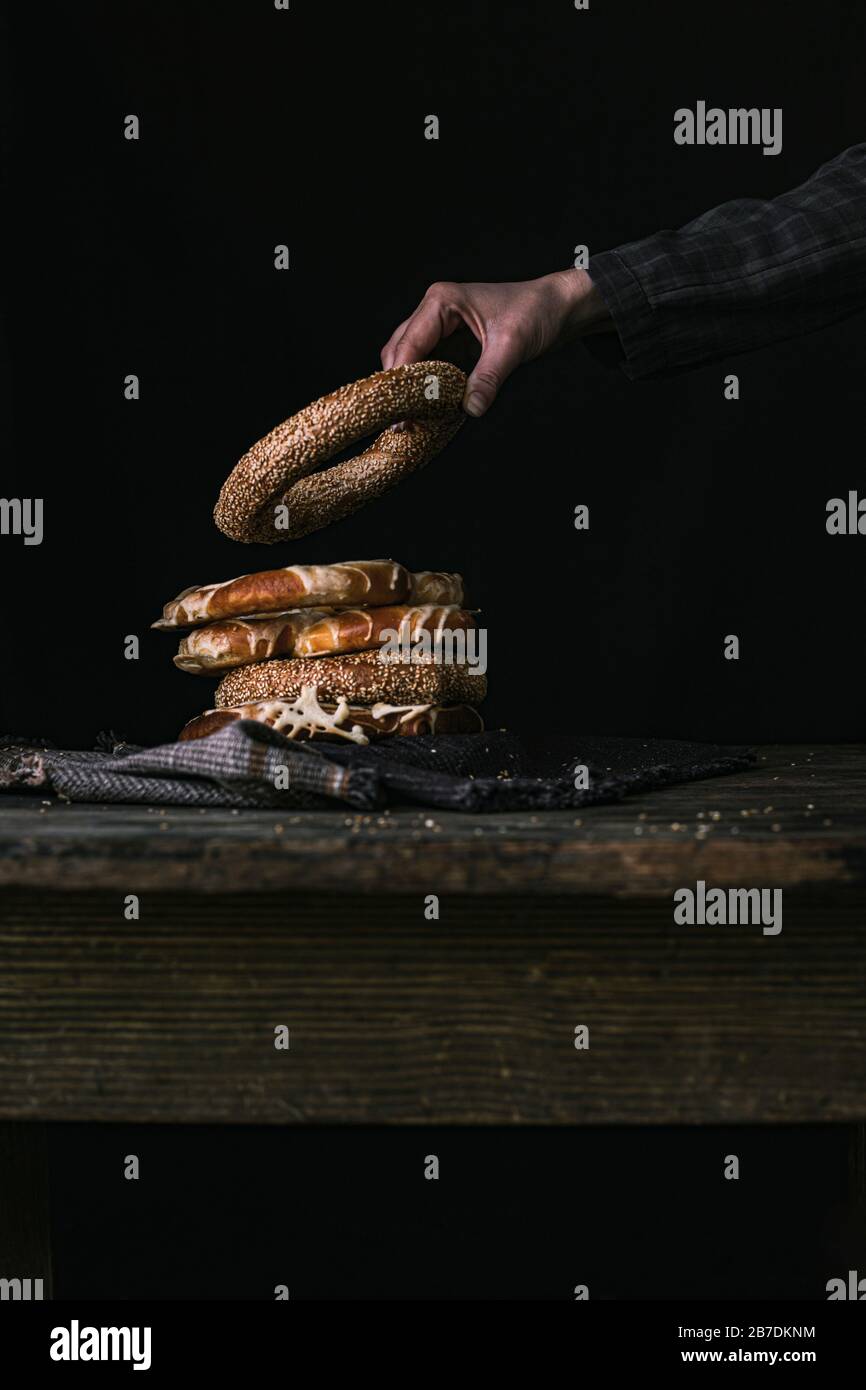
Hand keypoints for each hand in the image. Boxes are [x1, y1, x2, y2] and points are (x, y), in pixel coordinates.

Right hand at [380, 269, 610, 416]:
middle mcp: (434, 312)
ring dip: (411, 388)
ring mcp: (441, 328)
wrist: (557, 306)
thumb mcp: (512, 345)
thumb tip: (471, 409)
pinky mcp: (452, 344)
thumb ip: (489, 377)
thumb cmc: (536, 311)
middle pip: (400, 351)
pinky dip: (428, 388)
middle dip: (399, 386)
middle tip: (400, 421)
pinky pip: (430, 368)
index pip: (409, 343)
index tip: (399, 410)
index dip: (401, 378)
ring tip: (412, 419)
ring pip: (411, 361)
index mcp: (441, 302)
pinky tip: (430, 409)